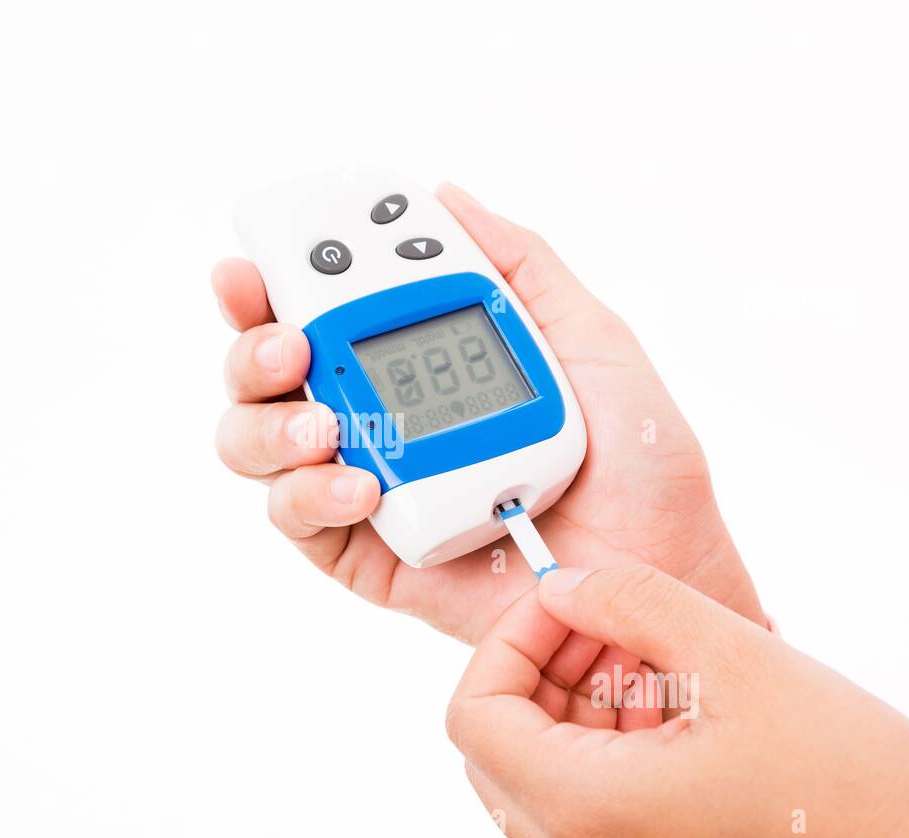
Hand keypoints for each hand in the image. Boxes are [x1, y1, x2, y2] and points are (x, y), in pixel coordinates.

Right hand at [213, 184, 764, 644]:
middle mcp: (374, 417)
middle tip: (288, 342)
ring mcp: (362, 487)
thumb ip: (520, 266)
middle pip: (267, 375)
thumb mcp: (591, 339)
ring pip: (256, 445)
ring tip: (323, 424)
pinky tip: (360, 485)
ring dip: (267, 424)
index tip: (259, 256)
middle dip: (251, 346)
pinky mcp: (366, 555)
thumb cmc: (638, 465)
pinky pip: (297, 520)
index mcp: (417, 361)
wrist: (658, 572)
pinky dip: (309, 494)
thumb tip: (447, 195)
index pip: (322, 309)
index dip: (275, 280)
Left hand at [446, 565, 908, 837]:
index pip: (474, 714)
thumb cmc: (845, 784)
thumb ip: (631, 602)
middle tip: (607, 623)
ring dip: (575, 695)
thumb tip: (564, 584)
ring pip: (537, 762)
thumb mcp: (734, 658)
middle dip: (542, 664)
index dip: (506, 641)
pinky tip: (666, 696)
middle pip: (498, 738)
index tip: (560, 603)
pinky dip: (603, 733)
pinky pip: (581, 789)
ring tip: (648, 655)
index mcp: (585, 806)